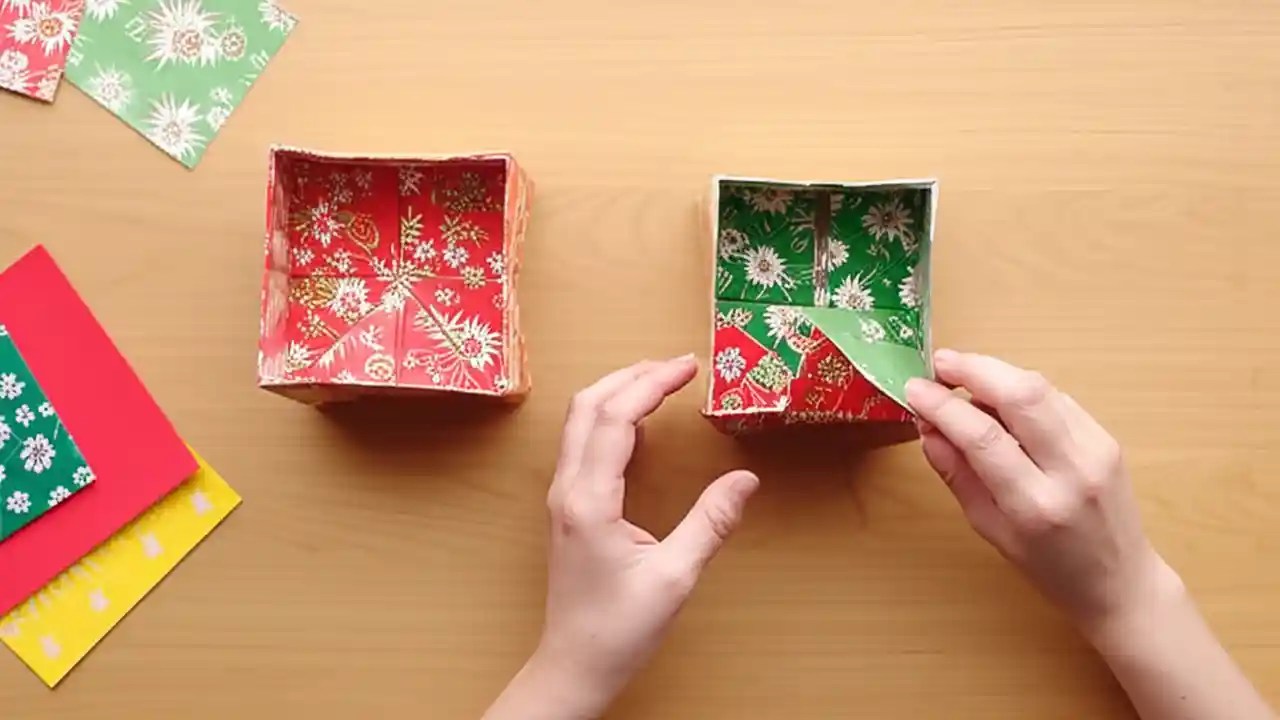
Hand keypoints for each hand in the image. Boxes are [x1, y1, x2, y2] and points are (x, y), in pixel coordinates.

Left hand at [484, 356, 759, 719]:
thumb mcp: (674, 578)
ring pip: (580, 422)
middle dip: (632, 375)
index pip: (616, 417)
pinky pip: (583, 446)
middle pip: (588, 406)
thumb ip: (709, 523)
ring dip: (617, 393)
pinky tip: (638, 426)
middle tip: (678, 365)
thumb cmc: (618, 630)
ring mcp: (563, 498)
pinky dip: (610, 420)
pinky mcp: (568, 509)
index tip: (688, 366)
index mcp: (590, 500)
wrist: (573, 667)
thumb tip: (745, 479)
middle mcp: (567, 490)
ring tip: (661, 382)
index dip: (652, 383)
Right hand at [906, 350, 1180, 638]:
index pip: (983, 437)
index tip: (914, 389)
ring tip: (961, 377)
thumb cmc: (1048, 567)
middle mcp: (1071, 471)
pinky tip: (999, 398)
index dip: (943, 406)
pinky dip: (1021, 390)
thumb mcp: (990, 530)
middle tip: (938, 364)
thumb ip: (957, 475)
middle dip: (974, 369)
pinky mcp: (1107, 437)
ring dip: (995, 373)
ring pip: (1041, 388)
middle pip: (1021, 395)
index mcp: (1035, 506)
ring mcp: (1096, 450)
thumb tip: (927, 428)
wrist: (1121, 582)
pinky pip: (1057, 398)